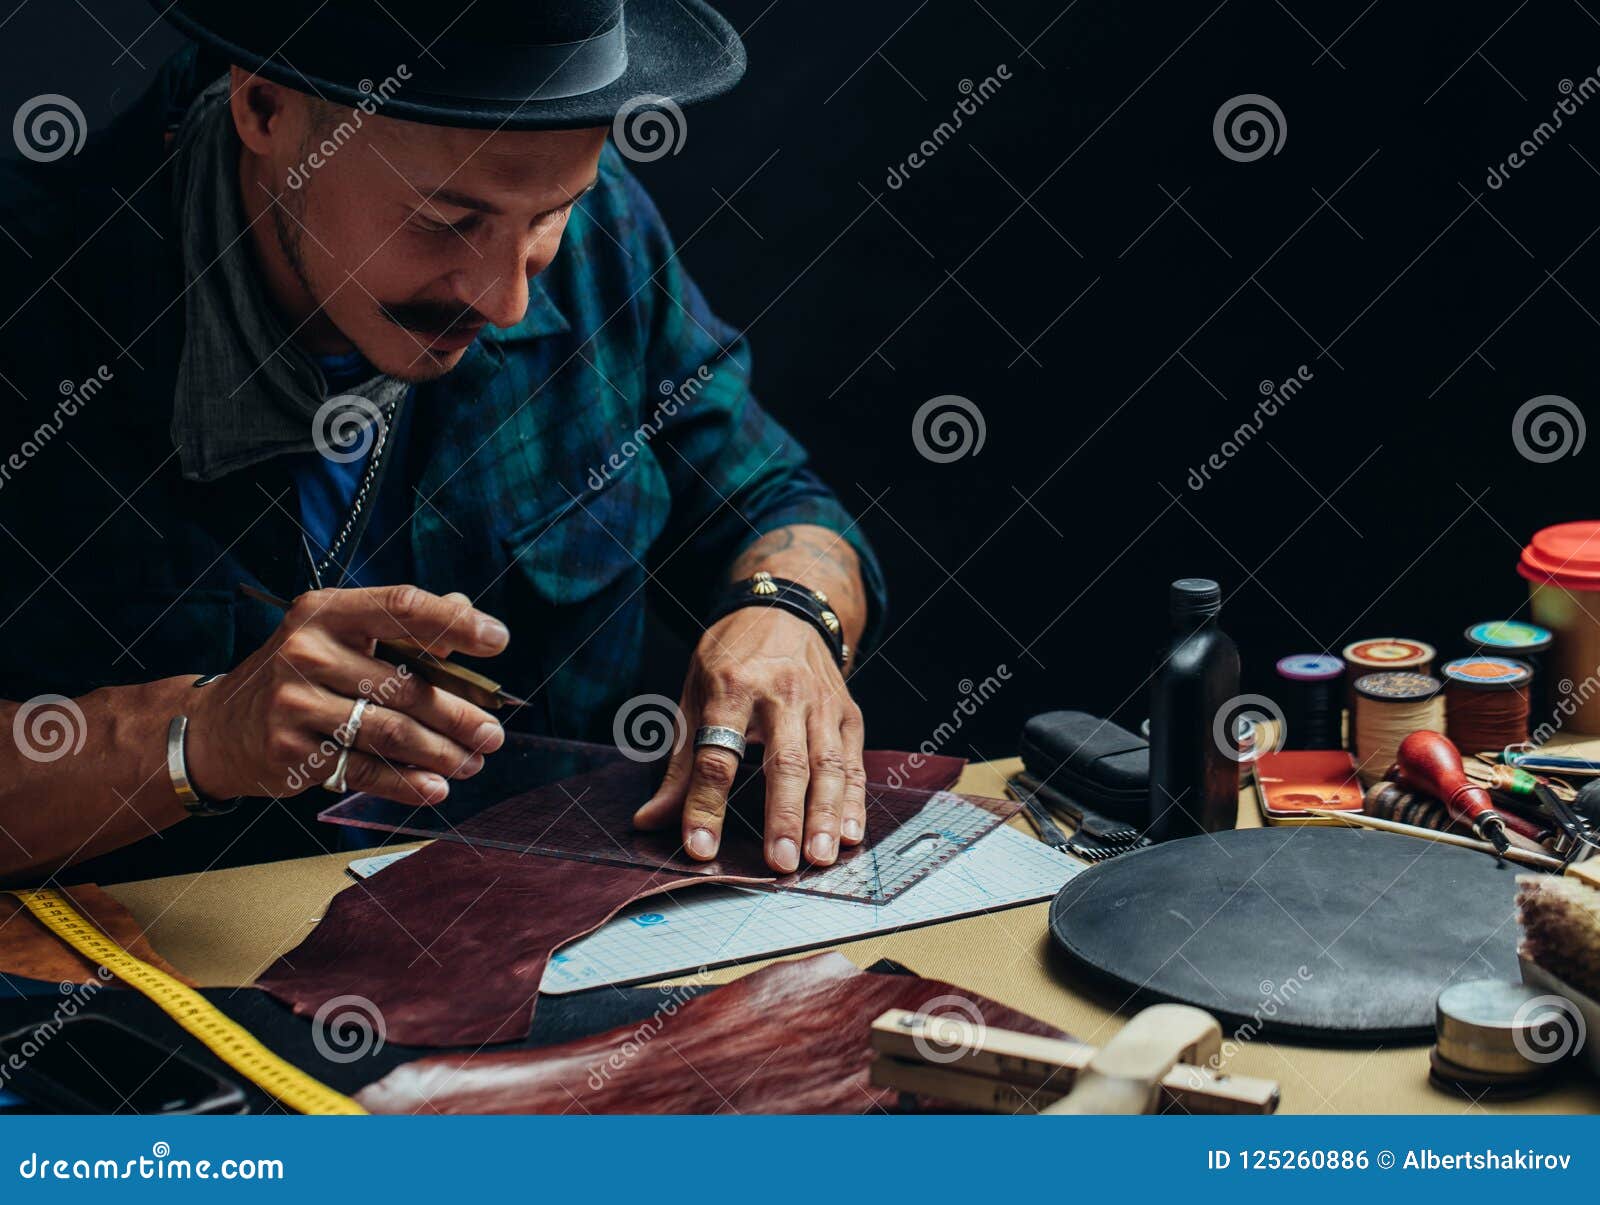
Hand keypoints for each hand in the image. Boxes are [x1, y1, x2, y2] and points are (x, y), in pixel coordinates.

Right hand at [185, 585, 509, 803]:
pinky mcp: (290, 751)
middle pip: (406, 685)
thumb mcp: (338, 635)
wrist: (220, 726)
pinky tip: (436, 787)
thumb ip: (399, 623)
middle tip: (493, 733)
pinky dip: (406, 782)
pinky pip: (364, 770)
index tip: (498, 641)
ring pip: (391, 731)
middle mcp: (308, 651)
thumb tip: (463, 606)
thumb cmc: (299, 675)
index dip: (455, 623)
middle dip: (459, 713)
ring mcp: (295, 702)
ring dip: (442, 751)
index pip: (402, 606)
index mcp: (327, 611)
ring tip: (473, 761)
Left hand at [633, 607, 865, 871]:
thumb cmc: (732, 656)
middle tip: (779, 862)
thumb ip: (679, 763)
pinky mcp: (847, 714)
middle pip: (784, 761)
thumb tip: (650, 820)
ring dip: (824, 815)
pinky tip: (849, 833)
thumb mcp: (693, 694)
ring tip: (817, 857)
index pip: (717, 755)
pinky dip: (853, 800)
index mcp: (732, 686)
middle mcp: (781, 693)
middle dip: (783, 816)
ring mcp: (820, 703)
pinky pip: (853, 761)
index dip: (706, 805)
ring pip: (827, 764)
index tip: (700, 848)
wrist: (786, 608)